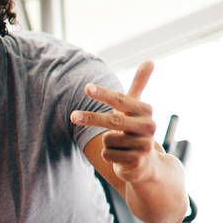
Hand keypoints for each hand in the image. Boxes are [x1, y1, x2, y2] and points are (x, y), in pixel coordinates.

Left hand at [71, 61, 158, 183]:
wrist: (147, 163)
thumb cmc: (135, 130)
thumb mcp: (136, 108)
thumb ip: (140, 85)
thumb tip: (150, 60)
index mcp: (145, 111)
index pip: (120, 100)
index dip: (103, 94)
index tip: (87, 88)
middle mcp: (148, 126)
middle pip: (112, 120)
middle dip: (90, 118)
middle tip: (72, 116)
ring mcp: (143, 145)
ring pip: (107, 140)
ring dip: (107, 144)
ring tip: (119, 146)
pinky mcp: (136, 161)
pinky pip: (107, 154)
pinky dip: (108, 156)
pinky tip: (119, 156)